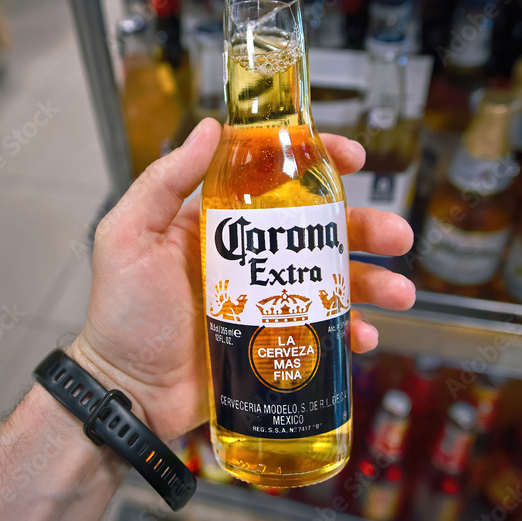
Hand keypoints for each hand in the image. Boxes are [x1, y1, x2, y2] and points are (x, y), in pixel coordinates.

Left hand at [69, 118, 414, 439]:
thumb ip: (163, 182)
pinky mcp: (272, 340)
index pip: (273, 180)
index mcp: (217, 224)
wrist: (127, 392)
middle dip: (364, 229)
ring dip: (371, 281)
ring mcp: (263, 300)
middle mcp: (247, 256)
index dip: (316, 164)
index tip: (353, 158)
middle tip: (397, 235)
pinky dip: (350, 331)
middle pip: (317, 232)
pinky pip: (322, 330)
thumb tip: (208, 128)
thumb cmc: (122, 315)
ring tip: (399, 293)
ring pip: (330, 281)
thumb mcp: (129, 237)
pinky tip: (365, 337)